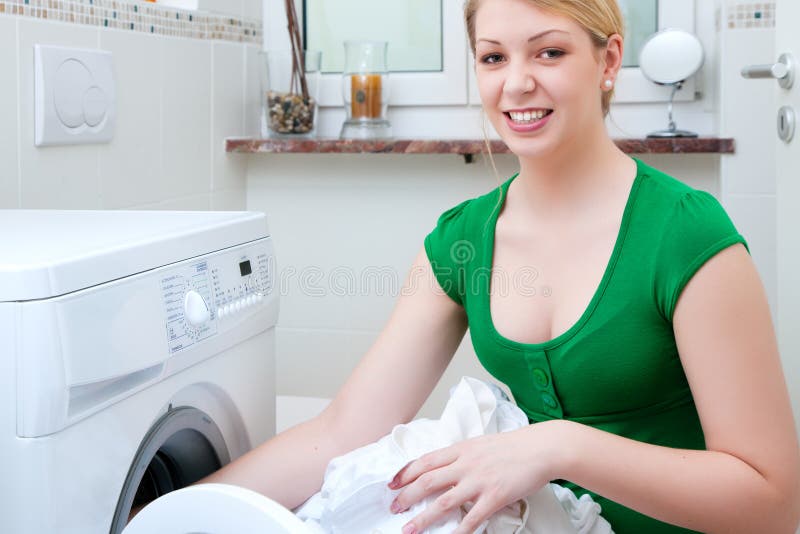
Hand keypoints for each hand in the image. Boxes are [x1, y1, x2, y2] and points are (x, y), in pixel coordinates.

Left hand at [387, 420, 569, 533]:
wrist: (542, 448)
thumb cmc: (515, 446)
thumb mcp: (482, 443)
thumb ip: (463, 455)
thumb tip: (447, 467)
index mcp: (462, 448)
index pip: (425, 460)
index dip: (405, 472)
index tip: (392, 483)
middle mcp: (466, 463)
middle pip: (427, 481)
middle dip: (406, 496)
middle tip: (393, 508)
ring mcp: (479, 480)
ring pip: (443, 502)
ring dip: (423, 517)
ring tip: (409, 529)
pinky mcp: (494, 496)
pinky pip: (472, 519)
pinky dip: (458, 532)